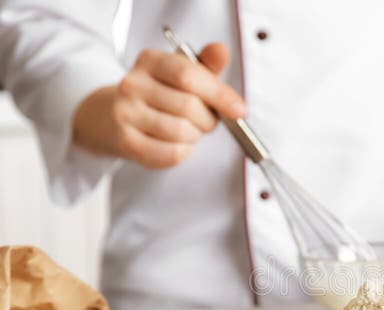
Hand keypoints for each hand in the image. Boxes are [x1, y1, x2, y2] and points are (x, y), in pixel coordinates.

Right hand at [72, 43, 244, 168]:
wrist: (113, 117)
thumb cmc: (158, 96)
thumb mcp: (181, 74)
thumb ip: (205, 66)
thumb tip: (222, 50)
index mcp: (150, 61)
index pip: (189, 75)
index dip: (220, 95)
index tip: (239, 110)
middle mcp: (132, 83)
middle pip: (189, 107)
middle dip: (208, 119)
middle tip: (206, 121)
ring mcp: (126, 113)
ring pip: (181, 132)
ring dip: (195, 136)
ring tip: (189, 130)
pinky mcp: (126, 141)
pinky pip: (171, 153)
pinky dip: (184, 152)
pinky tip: (179, 144)